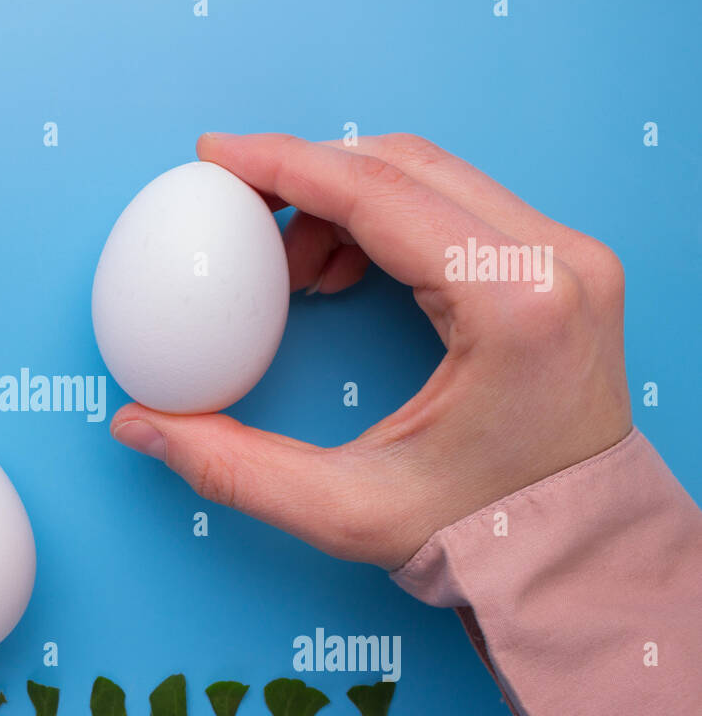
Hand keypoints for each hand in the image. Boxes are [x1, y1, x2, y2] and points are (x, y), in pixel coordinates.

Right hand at [109, 132, 632, 568]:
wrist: (578, 560)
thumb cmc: (488, 540)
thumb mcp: (346, 511)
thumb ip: (233, 468)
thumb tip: (138, 425)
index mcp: (514, 305)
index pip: (380, 193)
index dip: (285, 164)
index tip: (215, 155)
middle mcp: (556, 261)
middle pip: (406, 165)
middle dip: (307, 173)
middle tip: (234, 205)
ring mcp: (568, 258)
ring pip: (433, 177)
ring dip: (344, 199)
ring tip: (284, 266)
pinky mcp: (562, 269)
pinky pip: (457, 208)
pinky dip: (383, 220)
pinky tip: (337, 272)